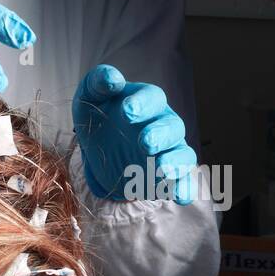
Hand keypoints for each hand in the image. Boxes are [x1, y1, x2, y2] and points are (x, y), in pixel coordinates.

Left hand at [72, 64, 197, 202]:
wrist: (101, 148)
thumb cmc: (100, 116)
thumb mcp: (90, 98)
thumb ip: (98, 83)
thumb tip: (113, 79)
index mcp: (147, 102)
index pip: (153, 97)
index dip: (142, 103)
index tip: (127, 111)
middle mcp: (163, 124)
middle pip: (172, 126)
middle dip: (160, 135)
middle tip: (145, 142)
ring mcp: (169, 151)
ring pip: (183, 154)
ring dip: (176, 162)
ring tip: (162, 169)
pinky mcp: (168, 175)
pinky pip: (184, 181)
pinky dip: (184, 188)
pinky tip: (179, 197)